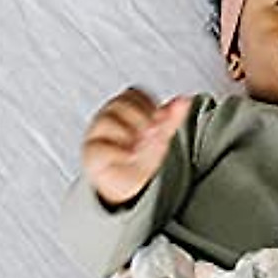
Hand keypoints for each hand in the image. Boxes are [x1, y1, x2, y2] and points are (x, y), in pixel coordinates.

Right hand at [82, 88, 191, 206]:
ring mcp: (98, 134)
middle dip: (141, 117)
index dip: (149, 103)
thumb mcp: (160, 134)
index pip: (133, 94)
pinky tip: (131, 156)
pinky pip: (99, 148)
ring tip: (141, 146)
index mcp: (124, 107)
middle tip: (154, 132)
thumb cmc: (140, 152)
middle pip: (120, 104)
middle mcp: (108, 116)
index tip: (162, 117)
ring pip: (107, 122)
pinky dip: (117, 151)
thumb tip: (185, 99)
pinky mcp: (92, 154)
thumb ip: (171, 117)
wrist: (129, 183)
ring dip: (129, 131)